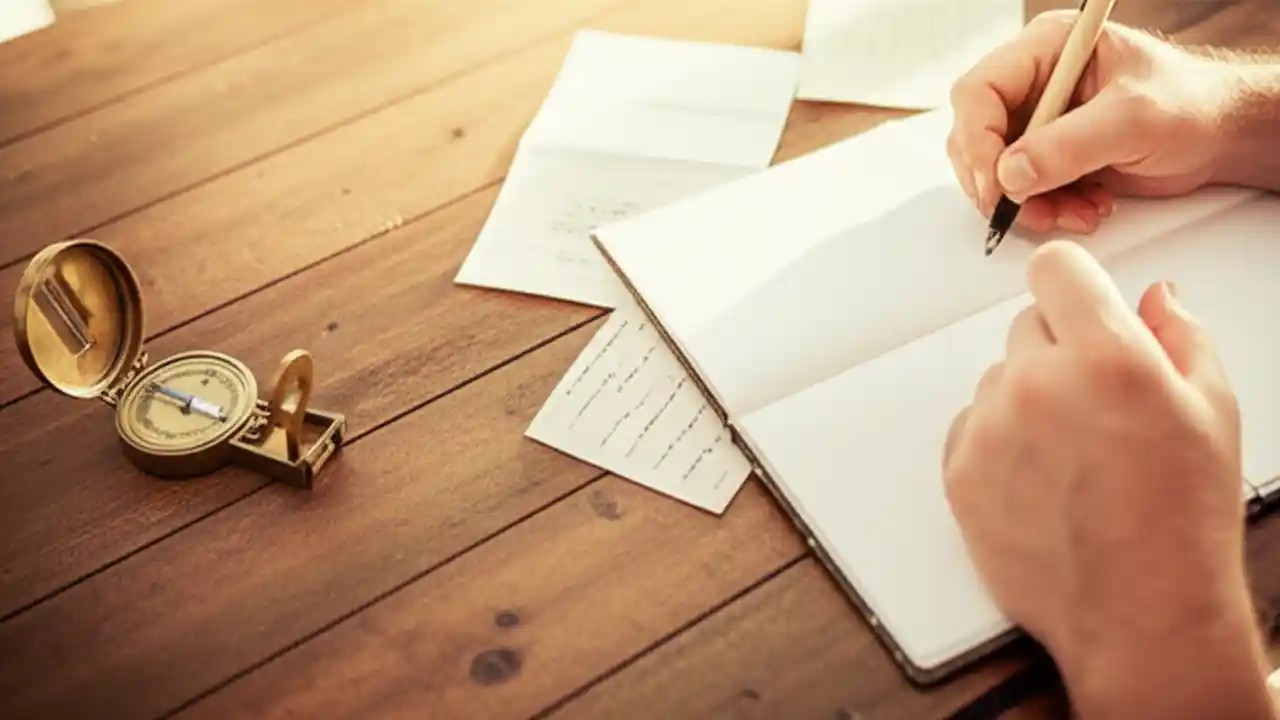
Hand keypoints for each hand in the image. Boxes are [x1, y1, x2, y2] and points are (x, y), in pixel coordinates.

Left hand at [942, 241, 1271, 717]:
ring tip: (1074, 455)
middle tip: (1097, 403)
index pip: (1053, 268)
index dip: (1072, 284)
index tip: (1080, 302)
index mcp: (1106, 357)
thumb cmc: (1181, 521)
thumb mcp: (1214, 410)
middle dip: (1060, 348)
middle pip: (1027, 323)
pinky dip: (998, 441)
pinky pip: (972, 425)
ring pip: (999, 379)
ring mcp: (990, 428)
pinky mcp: (959, 470)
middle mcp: (1037, 384)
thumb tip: (1153, 296)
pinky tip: (1043, 479)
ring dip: (1028, 398)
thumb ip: (1180, 335)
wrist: (1139, 613)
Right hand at [946, 12, 1240, 234]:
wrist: (1220, 134)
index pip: (979, 92)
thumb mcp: (1133, 119)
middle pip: (976, 136)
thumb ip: (1068, 145)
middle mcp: (1033, 85)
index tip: (997, 185)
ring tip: (1074, 211)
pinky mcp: (1049, 157)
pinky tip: (1086, 208)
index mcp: (1045, 51)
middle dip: (1000, 182)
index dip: (977, 142)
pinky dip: (1048, 210)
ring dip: (1029, 203)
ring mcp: (1039, 122)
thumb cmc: (1191, 104)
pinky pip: (1022, 191)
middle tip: (1029, 209)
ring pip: (996, 171)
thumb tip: (1010, 174)